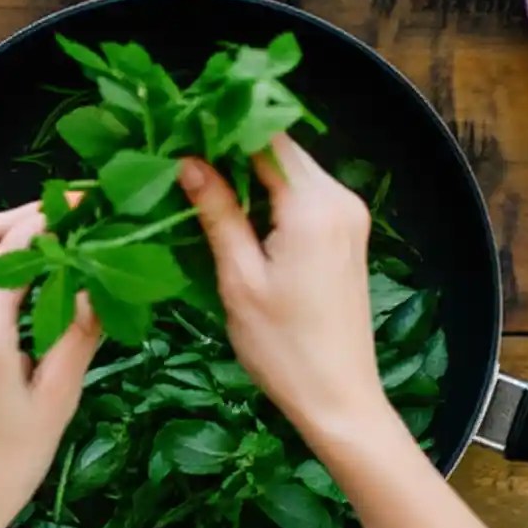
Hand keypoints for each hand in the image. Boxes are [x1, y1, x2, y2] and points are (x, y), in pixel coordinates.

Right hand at [179, 133, 394, 445]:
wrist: (340, 398)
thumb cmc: (283, 347)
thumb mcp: (239, 278)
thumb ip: (217, 213)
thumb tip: (188, 161)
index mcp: (314, 205)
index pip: (264, 138)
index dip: (220, 129)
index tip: (178, 131)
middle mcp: (340, 198)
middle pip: (280, 149)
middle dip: (232, 148)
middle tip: (180, 156)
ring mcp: (349, 215)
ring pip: (291, 170)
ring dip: (249, 171)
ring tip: (199, 181)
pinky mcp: (347, 234)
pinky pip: (303, 195)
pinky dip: (270, 194)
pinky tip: (236, 209)